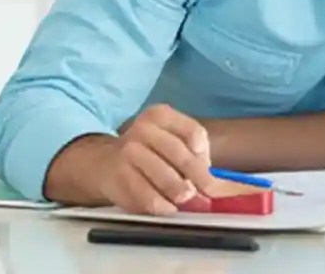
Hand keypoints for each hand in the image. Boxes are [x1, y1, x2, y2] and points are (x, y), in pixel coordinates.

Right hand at [95, 104, 220, 214]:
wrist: (102, 162)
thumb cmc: (149, 153)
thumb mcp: (171, 141)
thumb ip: (195, 156)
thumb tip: (222, 186)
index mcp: (160, 116)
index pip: (192, 131)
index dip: (203, 152)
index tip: (208, 168)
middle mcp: (142, 129)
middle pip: (180, 154)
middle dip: (198, 178)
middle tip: (207, 193)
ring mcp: (127, 152)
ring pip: (163, 176)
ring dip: (179, 192)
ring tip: (186, 200)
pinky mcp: (116, 177)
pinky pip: (144, 195)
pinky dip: (160, 205)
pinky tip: (166, 208)